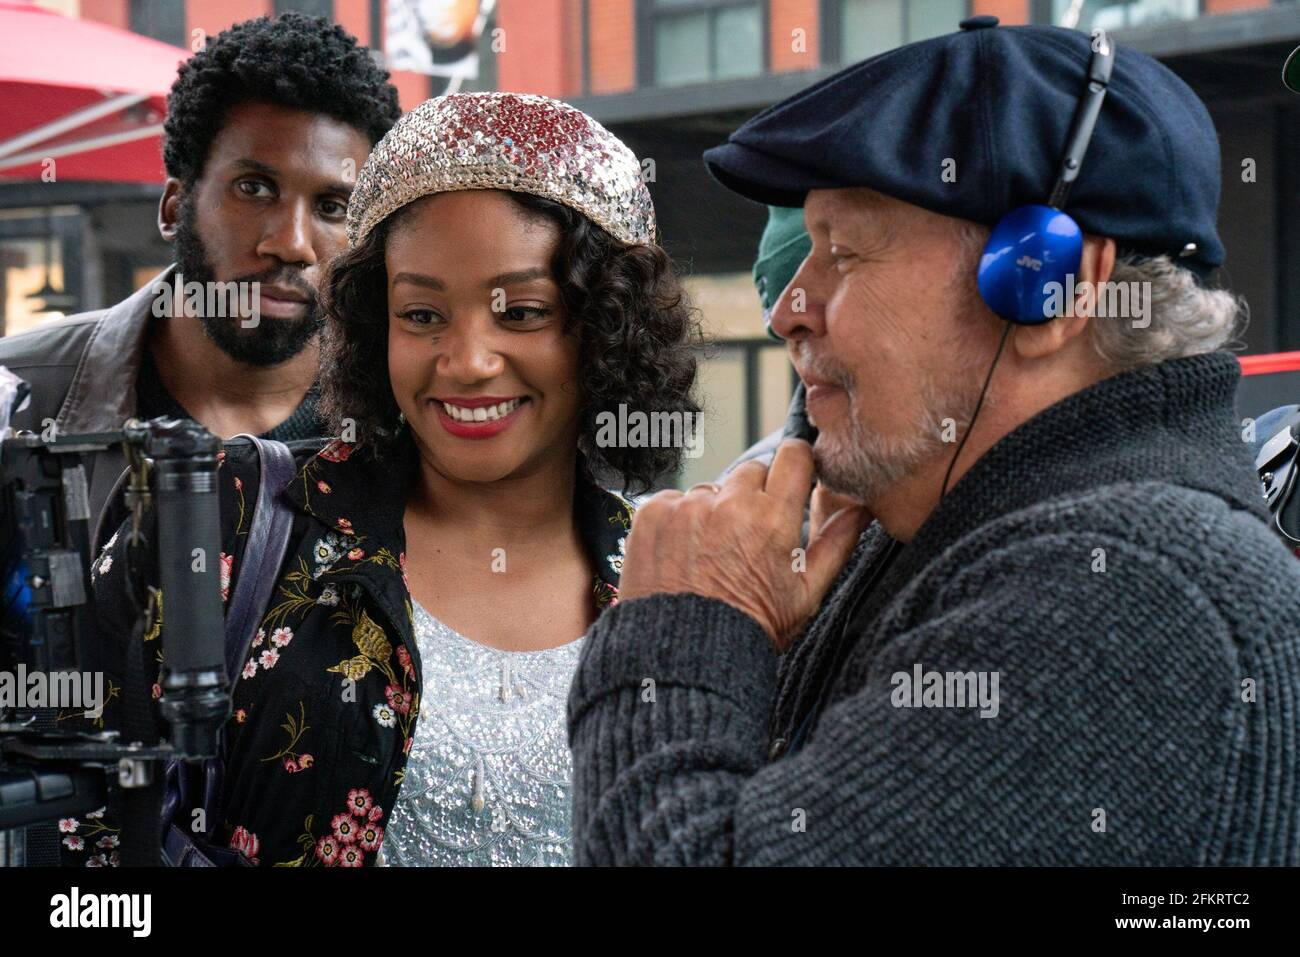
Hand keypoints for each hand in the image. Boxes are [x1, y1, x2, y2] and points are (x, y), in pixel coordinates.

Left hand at [618, 439, 871, 650]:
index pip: (793, 456)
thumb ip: (837, 543)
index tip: (792, 478)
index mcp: (774, 519)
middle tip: (749, 534)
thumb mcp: (806, 593)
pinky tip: (683, 555)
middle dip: (754, 494)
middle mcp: (730, 505)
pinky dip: (678, 521)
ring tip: (711, 554)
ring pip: (711, 489)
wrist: (686, 656)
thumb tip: (863, 508)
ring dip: (714, 510)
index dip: (795, 464)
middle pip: (751, 471)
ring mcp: (688, 507)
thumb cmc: (752, 626)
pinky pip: (673, 500)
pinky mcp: (654, 513)